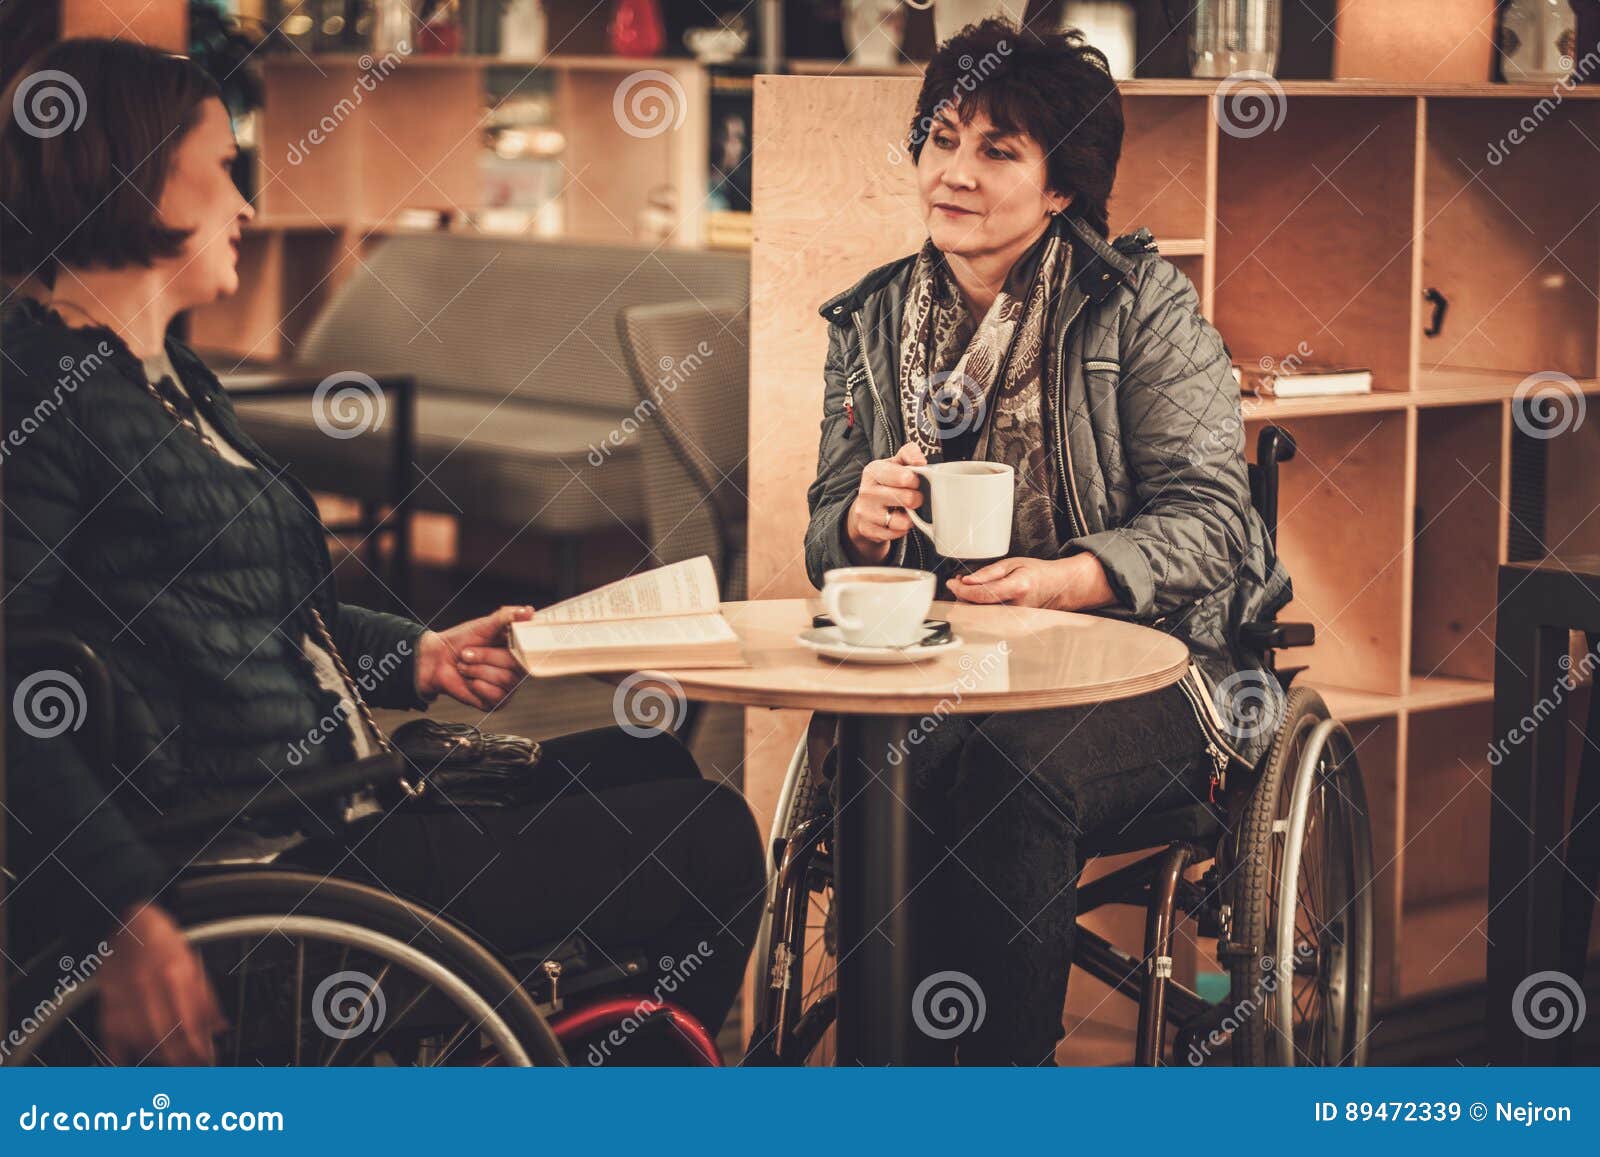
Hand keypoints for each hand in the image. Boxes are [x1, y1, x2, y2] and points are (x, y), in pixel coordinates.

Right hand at [99, 902, 226, 1065]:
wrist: (124, 924)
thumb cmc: (159, 941)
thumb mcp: (193, 962)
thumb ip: (207, 997)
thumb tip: (220, 1027)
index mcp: (178, 977)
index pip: (193, 1026)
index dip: (202, 1051)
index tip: (211, 1061)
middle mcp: (151, 993)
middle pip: (170, 1042)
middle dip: (186, 1063)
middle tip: (197, 1070)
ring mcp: (127, 1005)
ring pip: (146, 1048)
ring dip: (163, 1062)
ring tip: (176, 1066)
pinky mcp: (108, 1012)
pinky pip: (113, 1047)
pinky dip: (123, 1063)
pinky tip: (135, 1070)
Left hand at [415, 605, 533, 709]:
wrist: (436, 660)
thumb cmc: (461, 641)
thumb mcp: (484, 624)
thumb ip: (507, 617)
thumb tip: (529, 611)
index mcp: (518, 649)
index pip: (531, 649)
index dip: (519, 645)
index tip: (504, 641)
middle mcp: (517, 668)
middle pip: (514, 665)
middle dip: (485, 657)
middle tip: (467, 653)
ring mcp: (509, 686)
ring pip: (504, 679)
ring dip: (477, 670)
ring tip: (465, 666)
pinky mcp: (498, 702)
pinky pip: (496, 695)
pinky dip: (478, 686)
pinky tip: (470, 681)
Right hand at [845, 441, 926, 563]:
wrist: (864, 508)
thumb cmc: (886, 483)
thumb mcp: (895, 463)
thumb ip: (909, 454)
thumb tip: (920, 461)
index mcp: (873, 470)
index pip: (905, 477)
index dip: (916, 481)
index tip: (914, 481)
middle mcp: (866, 491)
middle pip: (907, 499)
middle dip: (916, 499)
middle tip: (913, 498)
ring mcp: (865, 512)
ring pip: (903, 521)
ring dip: (910, 517)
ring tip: (904, 511)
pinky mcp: (868, 530)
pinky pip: (896, 534)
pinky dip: (901, 530)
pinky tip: (896, 521)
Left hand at [946, 554, 1115, 610]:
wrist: (1057, 588)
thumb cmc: (1036, 574)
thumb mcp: (1012, 563)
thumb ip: (987, 573)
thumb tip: (965, 581)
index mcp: (1018, 588)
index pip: (981, 595)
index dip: (962, 590)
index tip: (952, 583)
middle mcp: (1017, 609)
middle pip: (977, 610)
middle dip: (962, 599)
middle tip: (959, 585)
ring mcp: (1016, 623)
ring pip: (980, 620)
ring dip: (968, 607)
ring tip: (969, 592)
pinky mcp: (1013, 631)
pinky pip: (987, 624)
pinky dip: (977, 614)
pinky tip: (977, 603)